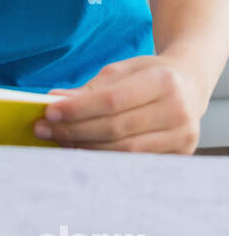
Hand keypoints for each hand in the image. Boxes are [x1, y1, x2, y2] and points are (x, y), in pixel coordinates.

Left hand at [32, 53, 208, 153]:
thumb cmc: (150, 76)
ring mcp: (183, 136)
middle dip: (75, 130)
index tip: (48, 112)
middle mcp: (178, 110)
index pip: (112, 101)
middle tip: (45, 130)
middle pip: (116, 129)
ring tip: (59, 141)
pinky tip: (83, 151)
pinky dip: (105, 159)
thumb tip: (55, 101)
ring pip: (124, 151)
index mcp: (163, 81)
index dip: (77, 110)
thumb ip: (90, 90)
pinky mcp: (181, 154)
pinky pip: (134, 162)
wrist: (190, 85)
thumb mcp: (121, 72)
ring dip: (85, 148)